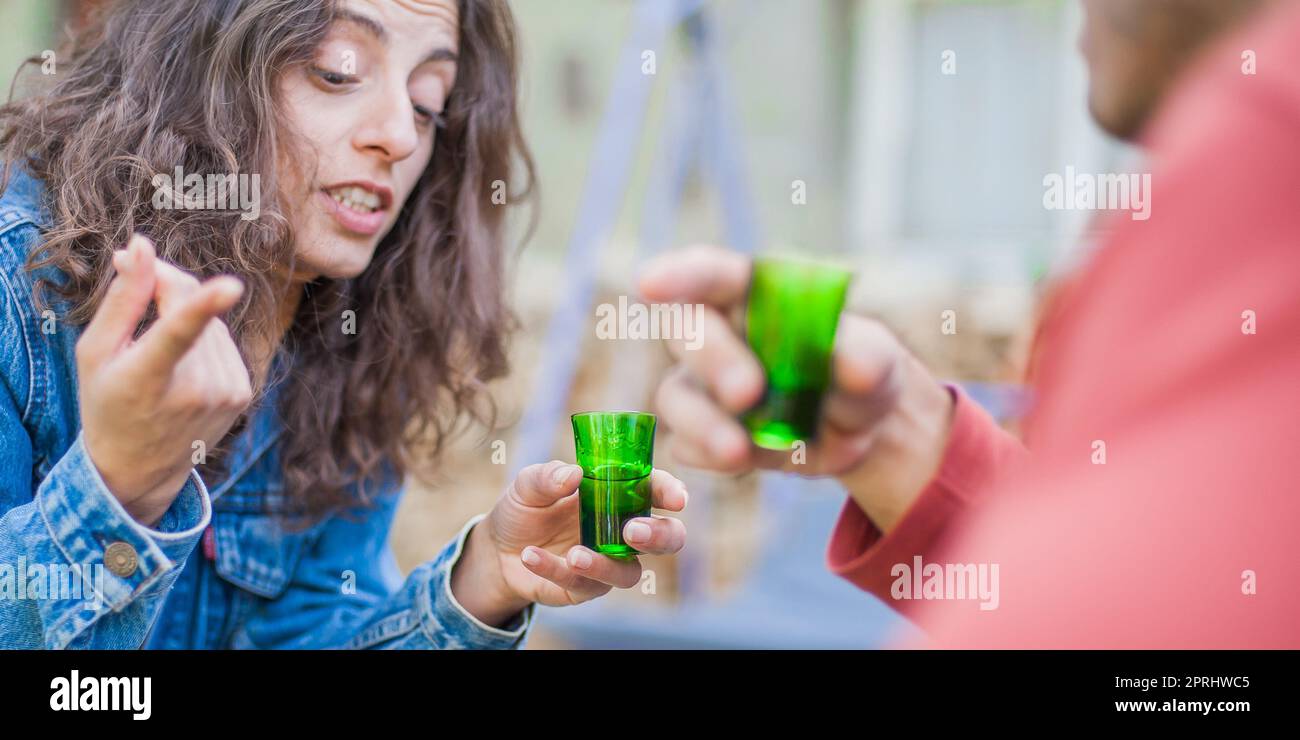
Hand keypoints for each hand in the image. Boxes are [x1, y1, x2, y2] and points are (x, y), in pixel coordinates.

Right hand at [76, 234, 251, 527]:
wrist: (140, 467)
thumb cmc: (107, 401)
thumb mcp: (96, 352)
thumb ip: (122, 299)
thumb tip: (141, 246)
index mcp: (149, 378)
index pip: (177, 335)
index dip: (203, 306)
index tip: (230, 286)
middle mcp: (195, 389)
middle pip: (191, 307)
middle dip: (166, 287)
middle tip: (139, 285)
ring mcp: (225, 393)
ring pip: (212, 321)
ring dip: (187, 317)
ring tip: (158, 352)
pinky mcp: (243, 393)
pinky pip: (225, 341)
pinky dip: (205, 341)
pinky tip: (184, 367)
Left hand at [451, 461, 687, 625]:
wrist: (497, 548)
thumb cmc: (525, 508)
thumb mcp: (528, 484)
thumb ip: (549, 476)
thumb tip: (573, 474)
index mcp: (618, 495)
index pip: (656, 490)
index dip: (672, 492)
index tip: (676, 498)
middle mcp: (622, 530)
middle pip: (667, 539)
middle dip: (659, 536)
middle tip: (633, 532)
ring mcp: (608, 562)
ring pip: (629, 573)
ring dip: (605, 566)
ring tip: (574, 555)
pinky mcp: (585, 588)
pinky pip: (582, 585)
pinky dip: (556, 571)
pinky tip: (530, 556)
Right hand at [638, 245, 953, 531]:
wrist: (863, 428)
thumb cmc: (861, 369)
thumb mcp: (876, 357)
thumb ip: (865, 356)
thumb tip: (850, 366)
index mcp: (754, 294)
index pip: (711, 274)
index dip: (679, 276)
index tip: (650, 284)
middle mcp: (718, 333)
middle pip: (687, 331)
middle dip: (712, 359)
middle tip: (747, 393)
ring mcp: (704, 386)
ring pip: (675, 396)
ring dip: (702, 423)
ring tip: (739, 451)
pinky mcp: (704, 435)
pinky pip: (687, 445)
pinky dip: (711, 455)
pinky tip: (746, 458)